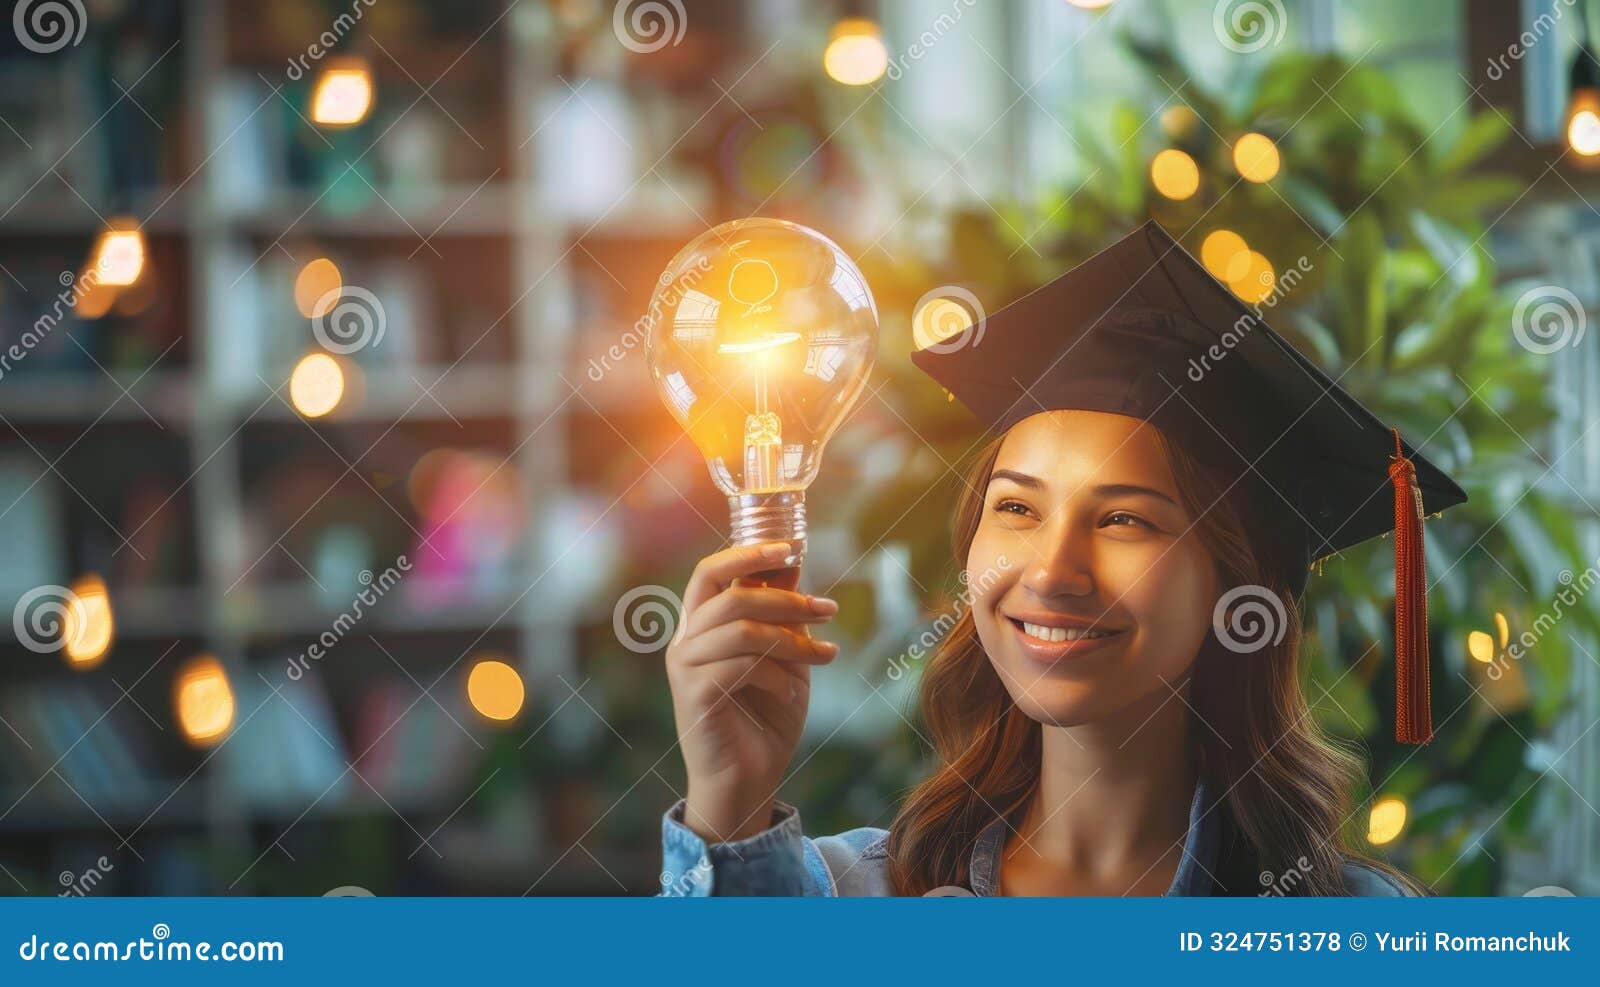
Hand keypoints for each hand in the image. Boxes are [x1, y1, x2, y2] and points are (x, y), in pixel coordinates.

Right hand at [665, 541, 838, 842]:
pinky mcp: (693, 695)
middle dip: (786, 598)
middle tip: (828, 611)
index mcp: (702, 625)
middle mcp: (686, 640)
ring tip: (824, 656)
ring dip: (791, 639)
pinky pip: (740, 666)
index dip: (748, 552)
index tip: (792, 546)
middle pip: (732, 594)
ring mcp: (685, 668)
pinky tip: (793, 692)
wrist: (748, 781)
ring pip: (740, 628)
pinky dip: (776, 675)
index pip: (711, 570)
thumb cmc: (765, 717)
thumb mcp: (784, 657)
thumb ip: (782, 614)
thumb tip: (793, 564)